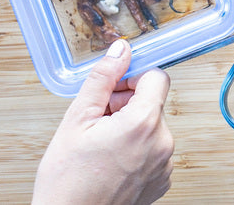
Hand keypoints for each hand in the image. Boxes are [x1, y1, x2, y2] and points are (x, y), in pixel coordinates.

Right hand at [32, 39, 173, 204]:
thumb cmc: (68, 181)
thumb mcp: (76, 121)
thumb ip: (102, 79)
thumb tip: (120, 50)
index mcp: (144, 123)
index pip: (157, 77)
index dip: (133, 77)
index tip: (114, 88)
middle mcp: (163, 142)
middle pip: (153, 103)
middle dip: (126, 104)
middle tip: (97, 120)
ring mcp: (165, 164)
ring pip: (153, 127)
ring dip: (130, 127)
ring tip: (101, 144)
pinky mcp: (163, 180)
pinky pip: (155, 151)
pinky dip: (137, 149)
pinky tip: (111, 160)